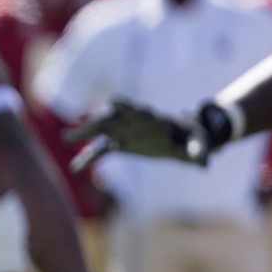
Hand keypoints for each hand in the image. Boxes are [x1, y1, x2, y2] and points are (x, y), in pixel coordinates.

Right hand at [66, 98, 208, 171]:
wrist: (184, 137)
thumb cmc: (191, 138)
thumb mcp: (198, 143)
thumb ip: (199, 151)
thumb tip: (204, 163)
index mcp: (154, 119)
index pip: (139, 112)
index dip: (127, 108)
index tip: (114, 102)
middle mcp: (135, 122)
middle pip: (114, 119)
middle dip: (99, 121)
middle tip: (84, 124)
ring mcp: (125, 132)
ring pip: (102, 131)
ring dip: (86, 134)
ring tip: (67, 139)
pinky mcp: (120, 144)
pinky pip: (102, 150)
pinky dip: (90, 158)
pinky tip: (76, 169)